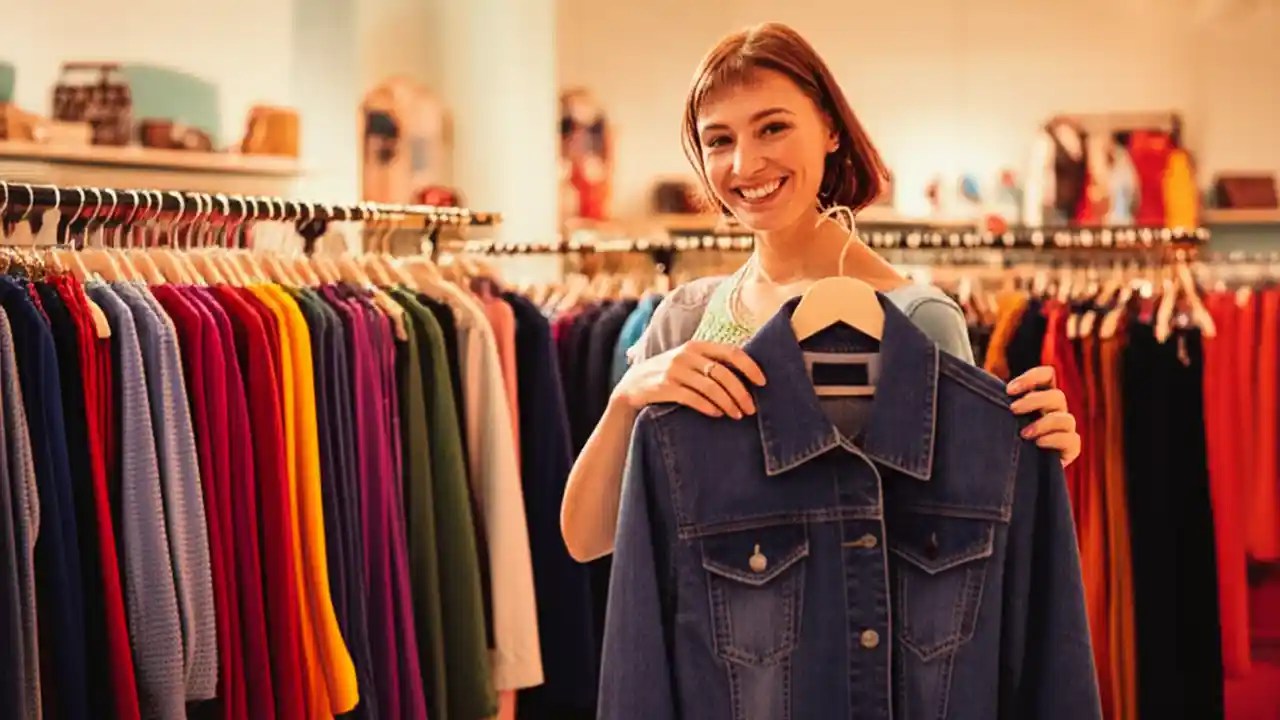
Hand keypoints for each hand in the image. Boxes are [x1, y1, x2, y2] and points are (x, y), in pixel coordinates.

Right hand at [611, 340, 766, 418]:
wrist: (631, 387)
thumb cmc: (668, 376)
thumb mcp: (687, 362)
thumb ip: (710, 363)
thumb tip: (746, 376)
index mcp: (696, 345)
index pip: (730, 352)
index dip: (750, 366)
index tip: (763, 382)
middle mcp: (685, 354)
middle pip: (723, 373)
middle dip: (741, 392)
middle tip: (752, 409)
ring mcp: (673, 370)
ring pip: (710, 387)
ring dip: (728, 403)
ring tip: (738, 415)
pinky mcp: (664, 386)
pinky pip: (692, 397)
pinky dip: (708, 407)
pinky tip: (717, 414)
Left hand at [1006, 366, 1081, 466]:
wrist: (1015, 471)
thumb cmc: (1004, 439)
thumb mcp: (1000, 417)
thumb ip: (997, 402)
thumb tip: (980, 386)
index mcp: (1041, 398)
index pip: (1048, 376)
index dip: (1033, 377)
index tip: (1010, 390)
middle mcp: (1056, 411)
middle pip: (1057, 396)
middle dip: (1034, 400)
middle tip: (1013, 410)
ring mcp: (1064, 430)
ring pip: (1066, 418)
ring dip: (1044, 423)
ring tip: (1023, 434)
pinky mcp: (1069, 449)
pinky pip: (1072, 440)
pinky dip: (1055, 439)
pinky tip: (1038, 444)